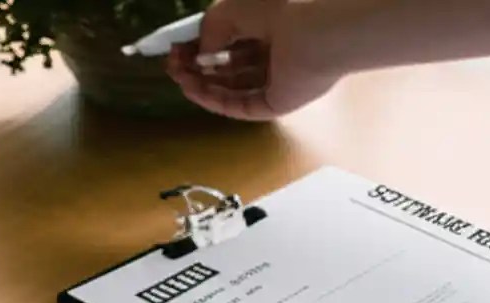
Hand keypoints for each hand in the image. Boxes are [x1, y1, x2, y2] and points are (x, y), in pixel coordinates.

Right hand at [166, 0, 341, 120]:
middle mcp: (275, 54)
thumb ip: (210, 29)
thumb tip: (199, 53)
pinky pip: (241, 105)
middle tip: (172, 65)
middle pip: (229, 66)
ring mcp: (277, 81)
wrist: (318, 28)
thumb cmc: (280, 7)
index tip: (175, 48)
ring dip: (202, 84)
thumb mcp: (231, 9)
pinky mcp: (278, 103)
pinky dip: (215, 100)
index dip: (201, 46)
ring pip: (232, 88)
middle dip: (197, 66)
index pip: (230, 40)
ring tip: (178, 78)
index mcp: (271, 26)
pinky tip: (193, 90)